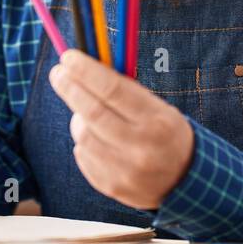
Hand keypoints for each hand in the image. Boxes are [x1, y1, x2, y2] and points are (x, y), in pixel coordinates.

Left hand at [48, 49, 193, 209]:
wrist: (185, 181)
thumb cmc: (165, 133)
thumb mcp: (158, 107)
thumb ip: (124, 89)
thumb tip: (86, 65)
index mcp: (156, 121)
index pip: (113, 90)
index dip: (86, 71)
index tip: (68, 58)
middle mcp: (141, 147)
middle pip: (93, 112)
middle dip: (70, 88)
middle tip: (58, 73)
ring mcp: (126, 171)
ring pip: (83, 135)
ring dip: (77, 117)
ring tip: (84, 111)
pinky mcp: (112, 186)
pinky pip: (83, 155)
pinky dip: (84, 141)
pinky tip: (95, 137)